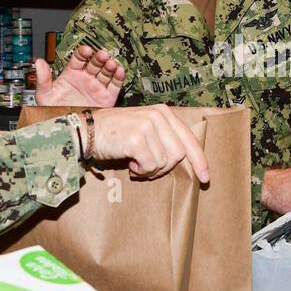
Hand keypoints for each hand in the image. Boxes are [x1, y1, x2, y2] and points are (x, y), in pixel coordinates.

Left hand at [37, 46, 124, 107]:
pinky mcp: (107, 98)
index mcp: (71, 75)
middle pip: (95, 63)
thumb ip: (43, 78)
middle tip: (101, 55)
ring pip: (106, 72)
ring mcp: (97, 87)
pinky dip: (118, 77)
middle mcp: (85, 79)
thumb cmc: (55, 113)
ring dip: (109, 65)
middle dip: (99, 57)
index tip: (86, 50)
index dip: (83, 52)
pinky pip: (115, 85)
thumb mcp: (45, 95)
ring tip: (110, 63)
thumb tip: (39, 63)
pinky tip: (118, 70)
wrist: (68, 129)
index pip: (79, 59)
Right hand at [89, 104, 209, 183]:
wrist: (85, 133)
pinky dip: (141, 171)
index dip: (199, 160)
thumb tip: (184, 159)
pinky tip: (129, 163)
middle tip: (145, 168)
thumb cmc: (114, 135)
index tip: (205, 178)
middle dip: (164, 168)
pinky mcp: (138, 139)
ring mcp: (148, 126)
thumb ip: (164, 138)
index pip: (189, 138)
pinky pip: (151, 166)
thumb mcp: (143, 129)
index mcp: (163, 112)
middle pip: (179, 154)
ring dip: (150, 170)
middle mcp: (158, 115)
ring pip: (165, 162)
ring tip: (135, 163)